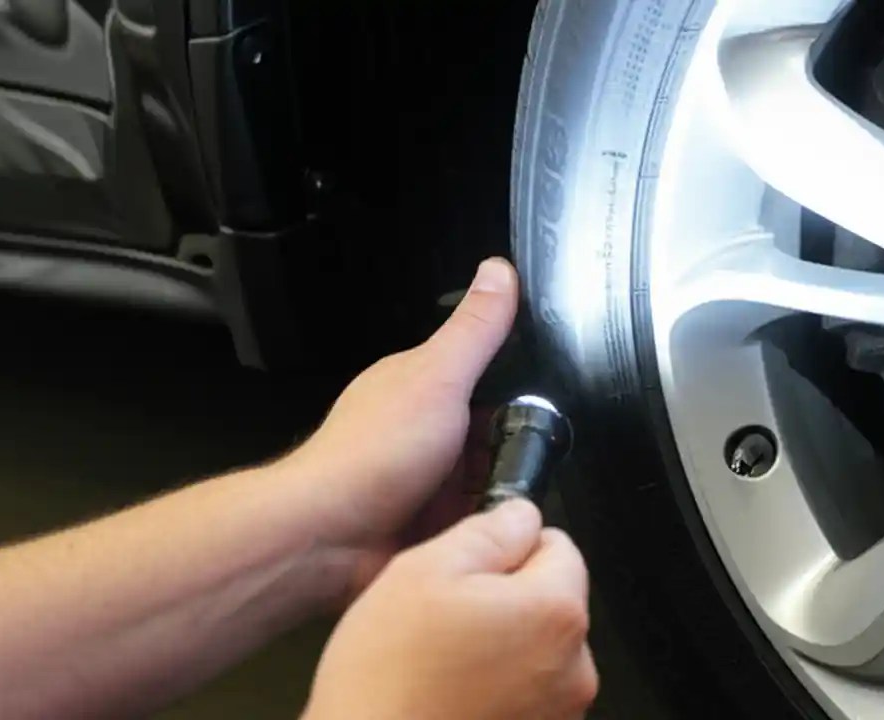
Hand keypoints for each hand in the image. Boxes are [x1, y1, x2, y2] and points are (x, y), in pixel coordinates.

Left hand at [281, 258, 518, 596]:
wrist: (328, 537)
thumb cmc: (373, 452)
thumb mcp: (439, 376)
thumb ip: (475, 330)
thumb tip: (500, 269)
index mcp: (421, 385)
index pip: (488, 379)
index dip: (523, 391)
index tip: (555, 407)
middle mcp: (423, 431)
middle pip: (495, 435)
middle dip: (520, 451)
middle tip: (543, 462)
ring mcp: (426, 482)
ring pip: (489, 482)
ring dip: (507, 493)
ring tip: (524, 502)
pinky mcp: (429, 528)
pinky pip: (476, 522)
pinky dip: (489, 528)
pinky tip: (506, 533)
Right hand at [304, 500, 598, 719]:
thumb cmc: (389, 680)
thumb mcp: (425, 570)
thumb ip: (489, 531)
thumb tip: (521, 514)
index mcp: (556, 612)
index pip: (557, 544)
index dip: (509, 548)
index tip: (469, 570)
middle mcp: (575, 667)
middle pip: (550, 599)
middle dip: (505, 599)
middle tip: (444, 619)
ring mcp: (561, 711)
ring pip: (536, 648)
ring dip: (500, 647)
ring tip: (441, 663)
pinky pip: (525, 692)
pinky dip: (495, 689)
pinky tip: (449, 694)